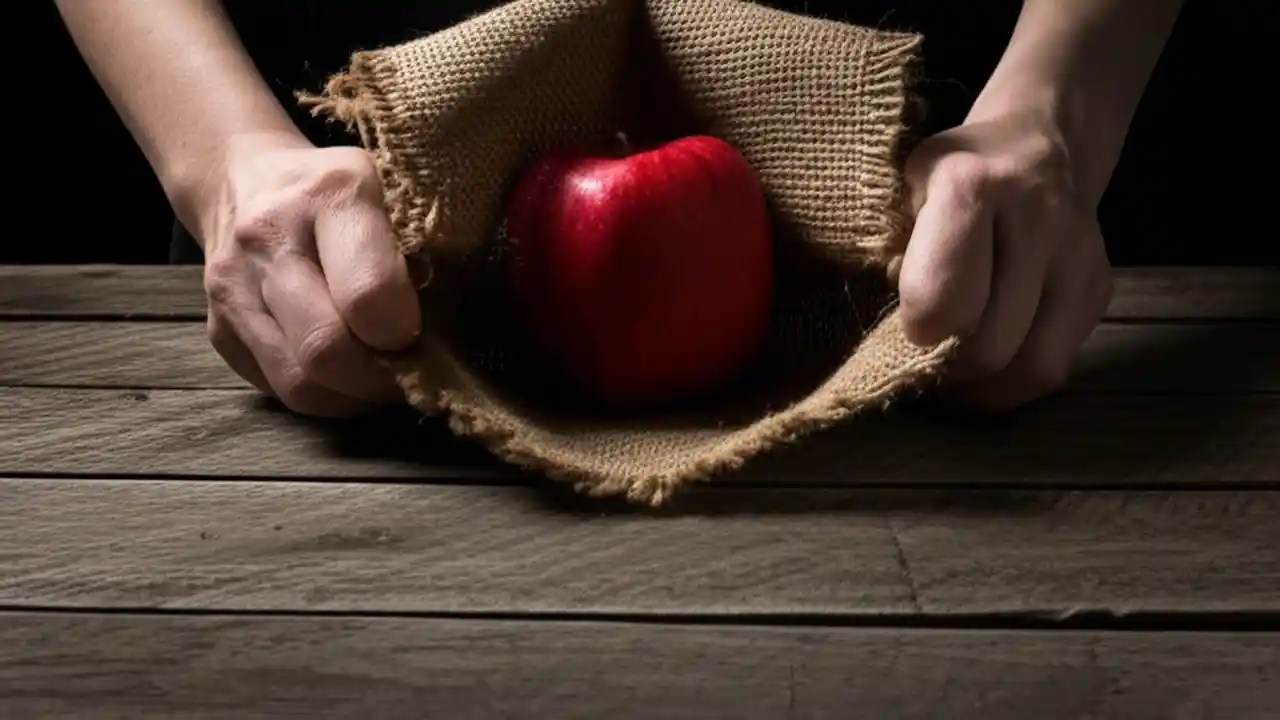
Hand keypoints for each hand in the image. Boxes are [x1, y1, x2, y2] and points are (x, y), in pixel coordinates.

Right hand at [197, 132, 421, 416]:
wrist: (242, 180)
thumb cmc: (341, 192)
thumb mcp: (394, 192)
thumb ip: (422, 251)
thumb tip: (447, 336)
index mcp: (330, 195)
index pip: (368, 295)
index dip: (403, 333)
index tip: (420, 335)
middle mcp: (270, 239)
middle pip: (326, 349)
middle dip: (379, 379)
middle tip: (409, 373)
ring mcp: (234, 289)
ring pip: (300, 384)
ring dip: (352, 396)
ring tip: (380, 378)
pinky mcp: (219, 330)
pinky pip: (279, 391)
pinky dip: (324, 396)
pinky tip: (346, 376)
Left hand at [890, 110, 1113, 412]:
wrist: (1039, 144)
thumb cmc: (954, 176)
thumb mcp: (906, 191)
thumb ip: (896, 255)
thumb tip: (911, 331)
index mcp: (973, 185)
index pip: (945, 299)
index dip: (919, 330)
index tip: (910, 326)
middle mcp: (1036, 216)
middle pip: (991, 345)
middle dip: (951, 370)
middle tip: (929, 364)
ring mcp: (1078, 254)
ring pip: (1035, 366)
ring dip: (988, 390)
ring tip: (958, 379)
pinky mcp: (1100, 285)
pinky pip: (1059, 362)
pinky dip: (1018, 377)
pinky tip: (994, 359)